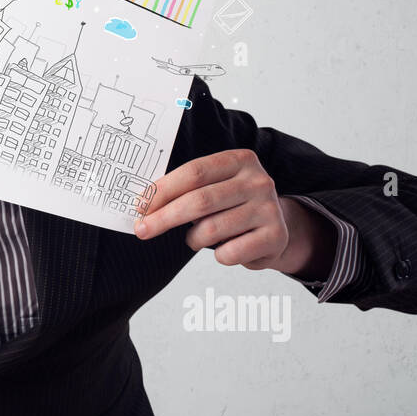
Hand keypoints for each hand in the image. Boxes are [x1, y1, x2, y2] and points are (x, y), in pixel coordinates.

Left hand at [133, 148, 335, 278]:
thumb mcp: (215, 187)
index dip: (163, 190)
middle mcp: (258, 181)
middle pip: (200, 200)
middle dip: (164, 218)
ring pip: (211, 230)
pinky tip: (225, 248)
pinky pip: (229, 253)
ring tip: (196, 238)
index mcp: (239, 160)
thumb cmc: (232, 206)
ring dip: (193, 239)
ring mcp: (269, 208)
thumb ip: (186, 190)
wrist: (275, 228)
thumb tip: (144, 206)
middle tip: (142, 230)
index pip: (194, 172)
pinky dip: (217, 255)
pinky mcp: (276, 236)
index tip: (140, 206)